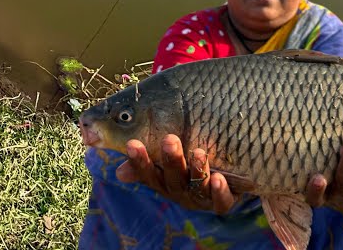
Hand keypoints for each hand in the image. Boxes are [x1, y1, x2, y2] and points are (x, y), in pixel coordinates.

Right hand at [115, 135, 237, 213]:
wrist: (224, 179)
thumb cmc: (185, 165)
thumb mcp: (164, 162)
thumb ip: (145, 163)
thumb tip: (118, 172)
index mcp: (162, 180)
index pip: (147, 172)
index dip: (139, 161)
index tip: (132, 143)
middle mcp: (178, 191)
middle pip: (172, 179)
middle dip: (171, 160)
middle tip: (170, 139)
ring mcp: (200, 198)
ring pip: (197, 188)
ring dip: (196, 170)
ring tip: (198, 152)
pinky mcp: (222, 202)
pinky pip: (221, 202)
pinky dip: (219, 191)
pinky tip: (218, 178)